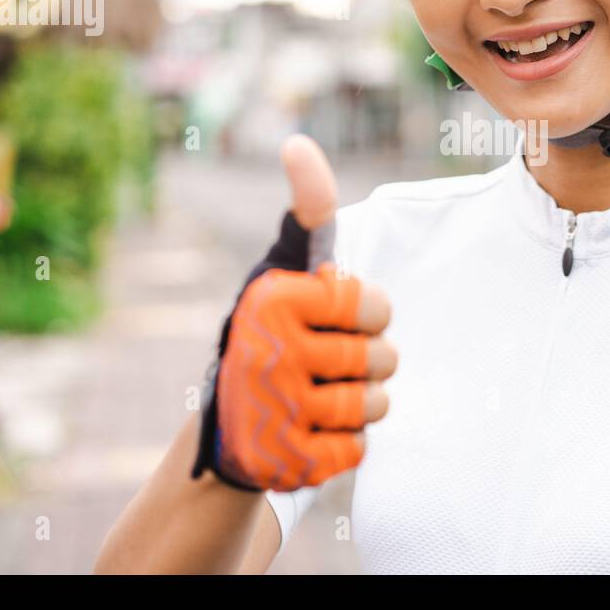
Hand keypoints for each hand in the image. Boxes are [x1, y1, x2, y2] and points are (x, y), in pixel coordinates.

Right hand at [192, 135, 395, 491]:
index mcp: (274, 299)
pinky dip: (345, 445)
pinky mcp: (285, 465)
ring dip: (363, 404)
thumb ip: (307, 214)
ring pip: (374, 406)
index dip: (370, 314)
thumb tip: (299, 143)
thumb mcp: (281, 271)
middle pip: (382, 358)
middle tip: (335, 362)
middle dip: (371, 361)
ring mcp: (276, 413)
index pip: (373, 305)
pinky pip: (358, 451)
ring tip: (326, 395)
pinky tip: (313, 432)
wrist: (227, 428)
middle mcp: (270, 353)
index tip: (345, 315)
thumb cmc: (271, 333)